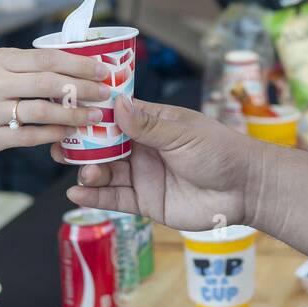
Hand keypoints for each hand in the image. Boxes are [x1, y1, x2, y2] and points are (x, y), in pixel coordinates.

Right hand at [0, 47, 113, 152]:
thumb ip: (25, 66)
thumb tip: (70, 67)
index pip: (48, 59)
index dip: (80, 65)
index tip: (103, 70)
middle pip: (50, 85)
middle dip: (84, 90)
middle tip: (106, 94)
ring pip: (42, 113)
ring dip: (74, 115)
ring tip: (95, 117)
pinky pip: (28, 137)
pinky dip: (52, 135)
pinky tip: (68, 133)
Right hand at [60, 97, 258, 231]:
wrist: (245, 189)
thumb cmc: (220, 151)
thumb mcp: (182, 134)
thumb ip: (148, 125)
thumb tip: (116, 105)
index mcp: (152, 123)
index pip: (115, 116)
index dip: (92, 116)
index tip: (68, 113)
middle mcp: (143, 148)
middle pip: (103, 146)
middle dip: (82, 147)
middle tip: (62, 146)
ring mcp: (143, 175)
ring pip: (106, 173)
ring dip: (88, 172)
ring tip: (82, 173)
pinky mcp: (146, 202)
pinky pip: (115, 198)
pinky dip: (95, 197)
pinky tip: (77, 194)